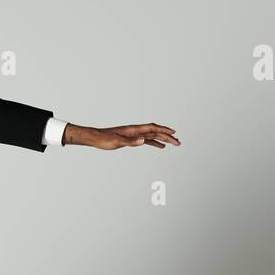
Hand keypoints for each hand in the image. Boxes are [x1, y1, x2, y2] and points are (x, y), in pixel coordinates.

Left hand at [63, 123, 179, 149]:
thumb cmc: (104, 139)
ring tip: (173, 143)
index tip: (174, 133)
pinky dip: (155, 142)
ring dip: (163, 139)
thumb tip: (144, 140)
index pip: (152, 128)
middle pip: (155, 132)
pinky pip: (147, 140)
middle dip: (167, 136)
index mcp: (134, 129)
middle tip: (178, 142)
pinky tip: (160, 146)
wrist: (96, 138)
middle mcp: (136, 130)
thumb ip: (131, 142)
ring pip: (152, 135)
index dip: (164, 130)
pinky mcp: (131, 139)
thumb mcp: (117, 142)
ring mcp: (134, 134)